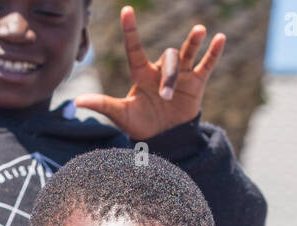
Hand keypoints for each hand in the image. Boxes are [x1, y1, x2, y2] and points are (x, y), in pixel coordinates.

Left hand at [74, 5, 224, 140]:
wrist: (165, 141)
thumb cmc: (140, 127)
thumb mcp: (121, 115)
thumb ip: (102, 104)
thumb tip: (76, 102)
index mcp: (141, 74)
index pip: (135, 48)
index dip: (131, 30)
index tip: (126, 10)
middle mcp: (160, 71)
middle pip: (167, 57)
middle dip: (169, 75)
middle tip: (166, 96)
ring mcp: (180, 75)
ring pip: (185, 54)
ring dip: (192, 43)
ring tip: (200, 30)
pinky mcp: (196, 84)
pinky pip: (206, 64)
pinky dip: (213, 52)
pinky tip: (220, 38)